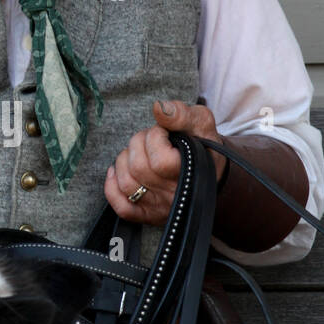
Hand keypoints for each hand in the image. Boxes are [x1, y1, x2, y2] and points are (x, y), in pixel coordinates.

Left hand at [104, 99, 225, 225]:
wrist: (210, 171)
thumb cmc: (202, 144)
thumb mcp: (200, 123)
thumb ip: (182, 114)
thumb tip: (158, 108)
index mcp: (191, 175)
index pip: (161, 161)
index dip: (155, 137)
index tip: (163, 132)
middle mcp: (174, 196)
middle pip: (139, 168)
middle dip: (138, 144)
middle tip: (149, 139)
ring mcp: (160, 207)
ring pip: (127, 184)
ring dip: (124, 160)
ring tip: (138, 152)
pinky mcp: (148, 215)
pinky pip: (122, 207)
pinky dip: (112, 188)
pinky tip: (116, 172)